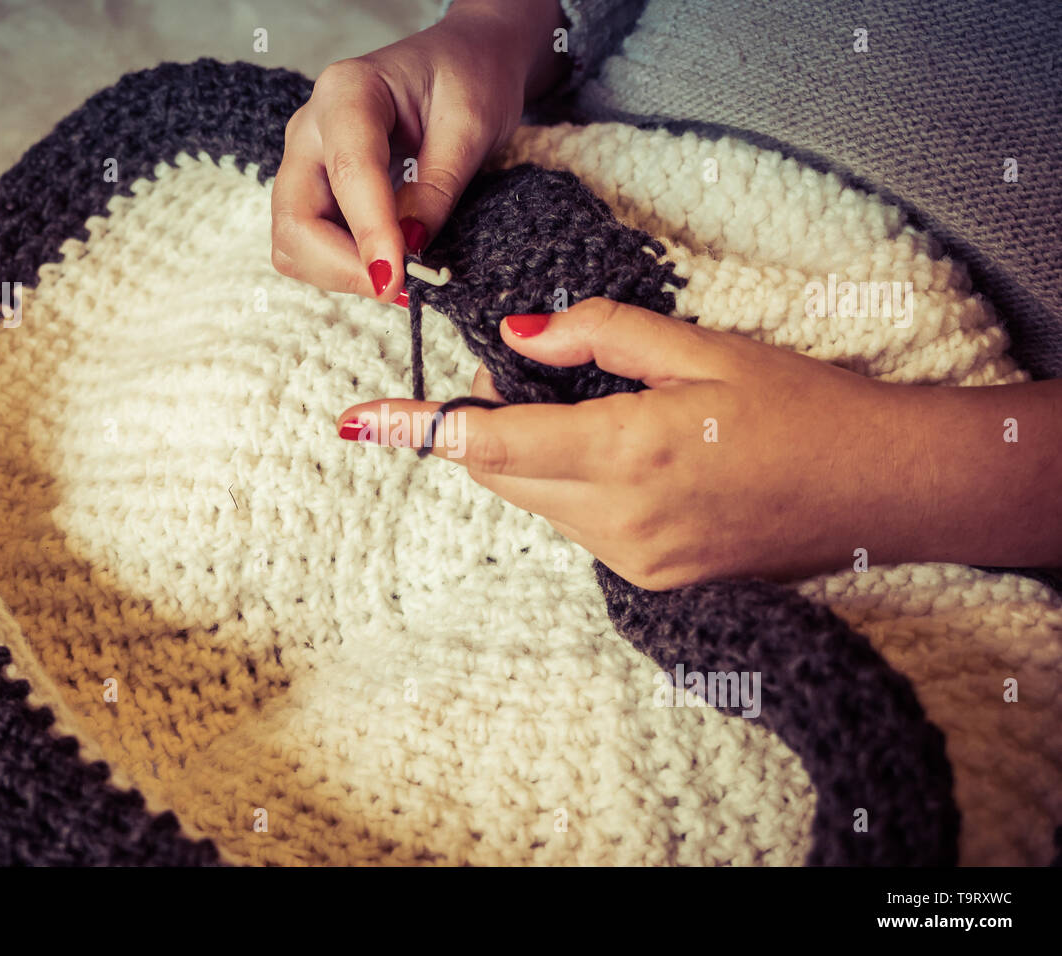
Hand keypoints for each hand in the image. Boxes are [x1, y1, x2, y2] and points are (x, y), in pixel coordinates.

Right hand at [270, 0, 567, 302]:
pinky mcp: (312, 189)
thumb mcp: (472, 126)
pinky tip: (383, 264)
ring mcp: (305, 160)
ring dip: (338, 272)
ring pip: (292, 239)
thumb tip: (410, 249)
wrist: (463, 60)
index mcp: (349, 91)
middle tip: (402, 288)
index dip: (370, 233)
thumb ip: (438, 187)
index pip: (348, 172)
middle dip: (341, 265)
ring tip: (399, 276)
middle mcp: (311, 126)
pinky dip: (339, 267)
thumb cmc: (470, 79)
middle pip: (295, 216)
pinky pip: (306, 244)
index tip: (395, 281)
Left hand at [336, 298, 1061, 588]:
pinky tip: (622, 451)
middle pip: (501, 474)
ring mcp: (634, 561)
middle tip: (521, 367)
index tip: (358, 419)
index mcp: (628, 452)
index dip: (419, 427)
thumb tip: (517, 338)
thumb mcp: (703, 347)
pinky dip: (569, 485)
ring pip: (536, 502)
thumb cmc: (804, 407)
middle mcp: (619, 521)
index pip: (489, 443)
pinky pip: (576, 527)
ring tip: (589, 406)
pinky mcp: (651, 580)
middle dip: (484, 426)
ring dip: (530, 455)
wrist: (883, 492)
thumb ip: (601, 336)